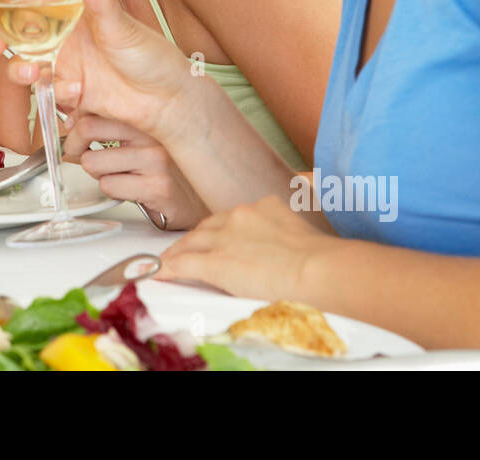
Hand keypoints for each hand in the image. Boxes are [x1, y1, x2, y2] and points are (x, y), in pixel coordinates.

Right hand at [0, 0, 197, 138]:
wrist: (164, 100)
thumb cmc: (151, 56)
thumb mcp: (125, 27)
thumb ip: (102, 3)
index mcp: (75, 6)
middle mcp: (64, 31)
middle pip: (18, 28)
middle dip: (0, 36)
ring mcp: (64, 61)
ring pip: (24, 62)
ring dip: (20, 70)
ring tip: (35, 75)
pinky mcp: (68, 87)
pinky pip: (47, 90)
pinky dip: (57, 92)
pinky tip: (78, 93)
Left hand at [63, 113, 208, 230]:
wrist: (200, 201)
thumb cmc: (167, 169)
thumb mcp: (141, 139)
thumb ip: (112, 126)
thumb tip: (71, 122)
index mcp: (147, 115)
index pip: (94, 107)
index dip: (75, 125)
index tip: (73, 136)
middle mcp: (153, 132)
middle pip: (88, 129)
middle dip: (76, 149)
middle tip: (80, 156)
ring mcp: (157, 159)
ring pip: (93, 162)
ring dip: (98, 174)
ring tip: (118, 175)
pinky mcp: (158, 186)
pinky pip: (109, 186)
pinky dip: (112, 191)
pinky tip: (131, 190)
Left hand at [157, 194, 336, 299]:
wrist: (318, 270)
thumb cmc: (323, 262)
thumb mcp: (302, 235)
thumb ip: (284, 235)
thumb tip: (284, 250)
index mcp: (264, 207)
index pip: (231, 218)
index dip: (218, 230)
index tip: (215, 238)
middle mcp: (241, 215)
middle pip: (207, 227)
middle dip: (194, 239)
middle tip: (183, 249)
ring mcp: (226, 237)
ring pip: (192, 243)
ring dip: (178, 252)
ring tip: (168, 261)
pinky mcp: (216, 262)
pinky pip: (183, 264)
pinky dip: (167, 268)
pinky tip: (156, 273)